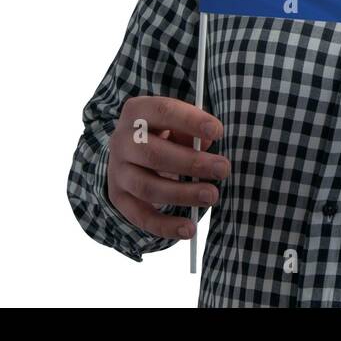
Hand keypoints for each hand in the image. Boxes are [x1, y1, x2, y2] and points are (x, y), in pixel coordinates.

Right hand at [106, 96, 230, 239]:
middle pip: (154, 153)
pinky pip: (140, 216)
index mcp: (138, 111)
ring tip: (212, 195)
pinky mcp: (119, 197)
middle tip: (223, 169)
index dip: (191, 121)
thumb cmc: (166, 132)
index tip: (219, 131)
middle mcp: (122, 140)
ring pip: (148, 187)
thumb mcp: (178, 122)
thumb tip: (208, 142)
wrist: (131, 149)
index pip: (163, 111)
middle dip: (192, 163)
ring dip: (183, 194)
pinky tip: (189, 229)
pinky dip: (165, 226)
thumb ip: (192, 130)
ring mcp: (117, 171)